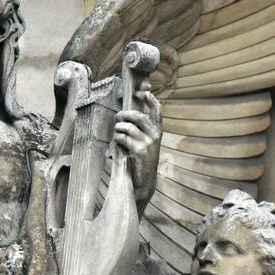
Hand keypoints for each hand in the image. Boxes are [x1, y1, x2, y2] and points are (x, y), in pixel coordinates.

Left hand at [114, 81, 161, 210]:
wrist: (143, 182)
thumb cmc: (141, 161)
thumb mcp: (144, 144)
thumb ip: (139, 130)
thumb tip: (127, 116)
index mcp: (158, 132)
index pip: (157, 112)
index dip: (151, 100)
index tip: (145, 93)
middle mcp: (155, 136)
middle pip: (138, 116)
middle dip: (125, 114)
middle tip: (118, 117)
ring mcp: (148, 143)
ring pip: (128, 127)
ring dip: (118, 128)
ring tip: (116, 133)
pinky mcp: (139, 150)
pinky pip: (123, 137)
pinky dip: (117, 138)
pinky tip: (116, 142)